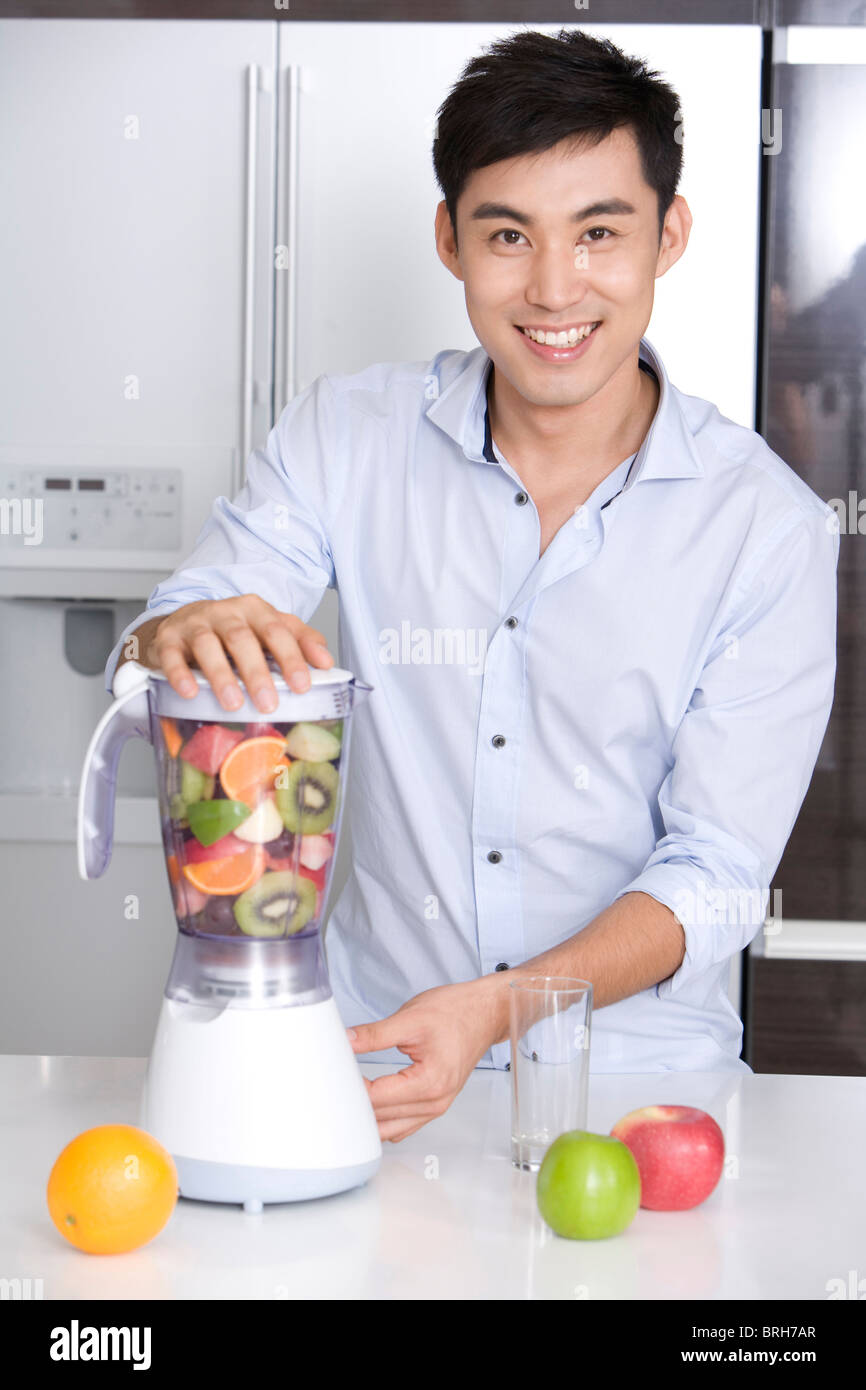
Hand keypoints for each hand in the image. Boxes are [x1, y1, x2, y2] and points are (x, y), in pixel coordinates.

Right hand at [133, 595, 333, 712]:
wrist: (184, 622)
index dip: (292, 657)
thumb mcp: (269, 629)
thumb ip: (299, 640)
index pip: (278, 631)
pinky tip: (190, 692)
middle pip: (242, 638)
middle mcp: (226, 612)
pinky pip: (172, 654)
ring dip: (221, 675)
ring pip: (208, 645)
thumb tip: (326, 661)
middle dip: (257, 672)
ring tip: (232, 703)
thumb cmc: (233, 630)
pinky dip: (179, 673)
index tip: (303, 684)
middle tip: (268, 702)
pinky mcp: (169, 637)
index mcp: (256, 610)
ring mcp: (195, 623)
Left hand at [347, 977, 505, 1141]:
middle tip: (333, 1086)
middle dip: (354, 1105)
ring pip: (390, 1130)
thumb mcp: (411, 1017)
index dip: (349, 1087)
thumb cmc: (455, 1013)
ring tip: (346, 1096)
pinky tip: (368, 1105)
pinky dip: (383, 1121)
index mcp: (429, 1082)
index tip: (333, 1075)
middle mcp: (435, 1102)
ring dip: (368, 1118)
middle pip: (380, 1119)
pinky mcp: (434, 1105)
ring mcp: (436, 1107)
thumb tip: (345, 1042)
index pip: (376, 1097)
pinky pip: (402, 1126)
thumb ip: (375, 1034)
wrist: (483, 1013)